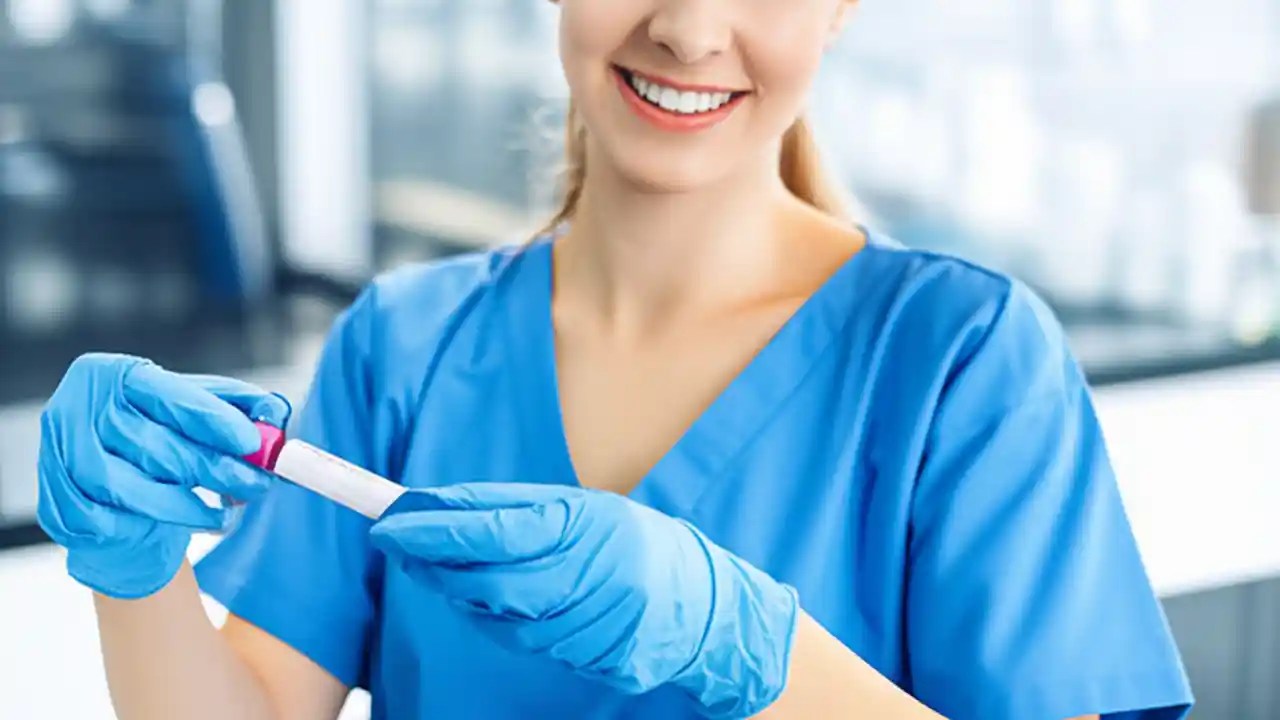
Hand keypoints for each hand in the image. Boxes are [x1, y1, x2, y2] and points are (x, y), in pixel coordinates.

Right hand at [37, 353, 289, 598]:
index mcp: (116, 375)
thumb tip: (275, 413)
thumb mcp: (199, 412)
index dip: (213, 419)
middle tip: (256, 485)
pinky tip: (180, 524)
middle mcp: (78, 408)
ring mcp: (57, 456)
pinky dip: (147, 526)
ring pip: (127, 487)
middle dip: (213, 469)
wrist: (110, 487)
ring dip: (184, 507)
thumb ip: (239, 406)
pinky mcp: (54, 500)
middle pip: (154, 445)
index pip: (169, 395)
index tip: (252, 443)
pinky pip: (106, 521)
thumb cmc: (161, 438)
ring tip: (223, 516)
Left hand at [370, 483, 798, 717]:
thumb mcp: (578, 508)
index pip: (491, 529)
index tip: (385, 524)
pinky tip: (494, 602)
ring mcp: (590, 621)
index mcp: (583, 524)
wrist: (702, 605)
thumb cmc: (628, 544)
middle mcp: (587, 574)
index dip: (432, 529)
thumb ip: (511, 508)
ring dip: (461, 592)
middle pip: (484, 577)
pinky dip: (495, 620)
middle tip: (398, 542)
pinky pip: (521, 641)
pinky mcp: (589, 657)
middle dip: (432, 562)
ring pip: (496, 614)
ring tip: (448, 568)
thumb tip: (437, 505)